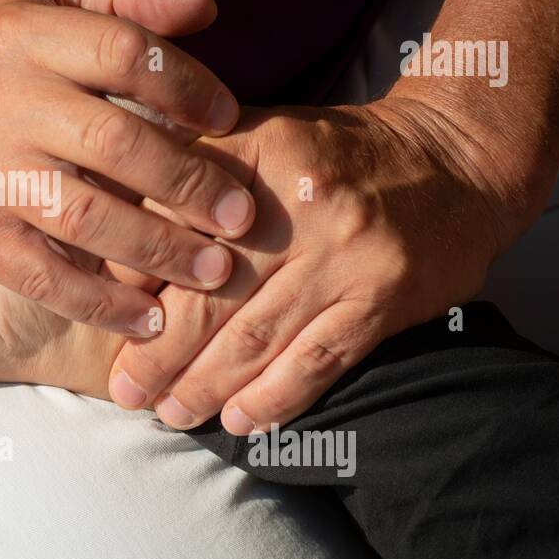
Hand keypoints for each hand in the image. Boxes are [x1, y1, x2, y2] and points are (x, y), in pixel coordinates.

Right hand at [0, 0, 255, 335]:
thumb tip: (205, 9)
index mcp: (27, 35)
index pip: (126, 53)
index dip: (189, 87)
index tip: (230, 121)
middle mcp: (7, 101)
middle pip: (119, 142)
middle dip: (191, 183)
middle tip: (242, 217)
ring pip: (87, 215)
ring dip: (159, 250)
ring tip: (213, 274)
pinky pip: (41, 273)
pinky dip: (97, 301)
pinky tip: (145, 320)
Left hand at [107, 99, 516, 432]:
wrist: (455, 161)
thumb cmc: (334, 156)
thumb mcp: (263, 135)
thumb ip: (195, 169)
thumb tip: (114, 216)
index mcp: (257, 151)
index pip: (174, 221)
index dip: (132, 275)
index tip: (103, 314)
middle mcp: (298, 203)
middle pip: (209, 292)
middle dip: (160, 351)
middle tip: (125, 390)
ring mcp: (345, 255)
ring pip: (258, 336)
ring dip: (205, 385)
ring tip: (169, 413)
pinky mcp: (382, 299)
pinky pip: (316, 361)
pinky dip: (273, 398)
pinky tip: (239, 422)